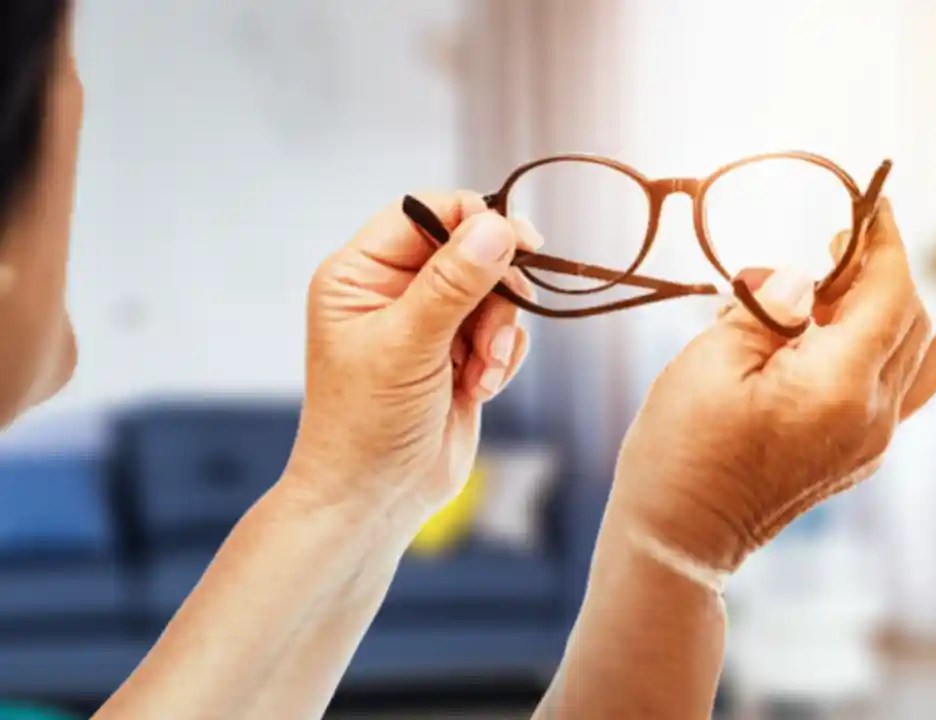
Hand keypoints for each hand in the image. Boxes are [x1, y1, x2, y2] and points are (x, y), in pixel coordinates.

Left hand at [288, 191, 541, 512]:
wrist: (375, 500)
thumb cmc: (367, 424)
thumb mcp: (408, 345)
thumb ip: (454, 283)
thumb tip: (498, 226)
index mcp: (361, 273)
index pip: (426, 214)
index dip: (474, 221)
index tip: (519, 242)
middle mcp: (394, 290)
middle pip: (470, 251)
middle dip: (492, 293)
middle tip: (495, 329)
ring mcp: (430, 324)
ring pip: (494, 293)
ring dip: (500, 332)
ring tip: (481, 372)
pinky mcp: (460, 355)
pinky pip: (505, 330)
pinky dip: (503, 357)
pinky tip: (480, 389)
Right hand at [611, 201, 935, 570]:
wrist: (679, 537)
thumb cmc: (681, 447)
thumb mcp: (713, 359)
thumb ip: (770, 306)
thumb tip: (809, 276)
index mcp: (837, 386)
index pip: (887, 291)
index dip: (881, 240)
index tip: (869, 203)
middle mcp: (872, 415)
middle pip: (908, 317)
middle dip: (878, 267)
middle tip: (832, 239)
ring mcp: (871, 441)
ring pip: (920, 353)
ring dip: (904, 303)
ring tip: (924, 277)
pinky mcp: (859, 454)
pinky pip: (912, 389)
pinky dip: (931, 348)